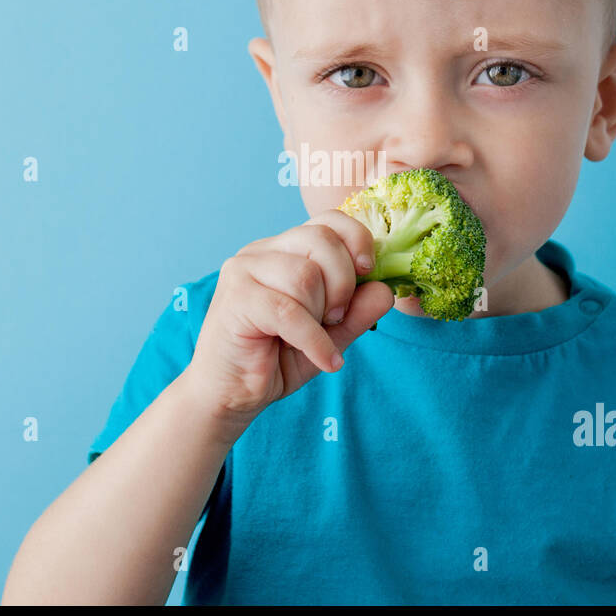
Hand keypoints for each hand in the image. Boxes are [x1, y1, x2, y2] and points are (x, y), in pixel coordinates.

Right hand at [183, 209, 395, 426]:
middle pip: (320, 239)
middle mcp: (261, 251)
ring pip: (305, 275)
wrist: (231, 395)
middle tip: (336, 318)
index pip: (327, 220)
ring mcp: (243, 270)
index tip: (368, 272)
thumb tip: (385, 289)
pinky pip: (289, 311)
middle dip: (343, 282)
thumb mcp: (330, 334)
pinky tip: (325, 361)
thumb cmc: (276, 359)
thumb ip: (357, 310)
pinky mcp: (236, 298)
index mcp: (283, 249)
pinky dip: (315, 340)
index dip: (356, 239)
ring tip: (317, 340)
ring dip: (321, 315)